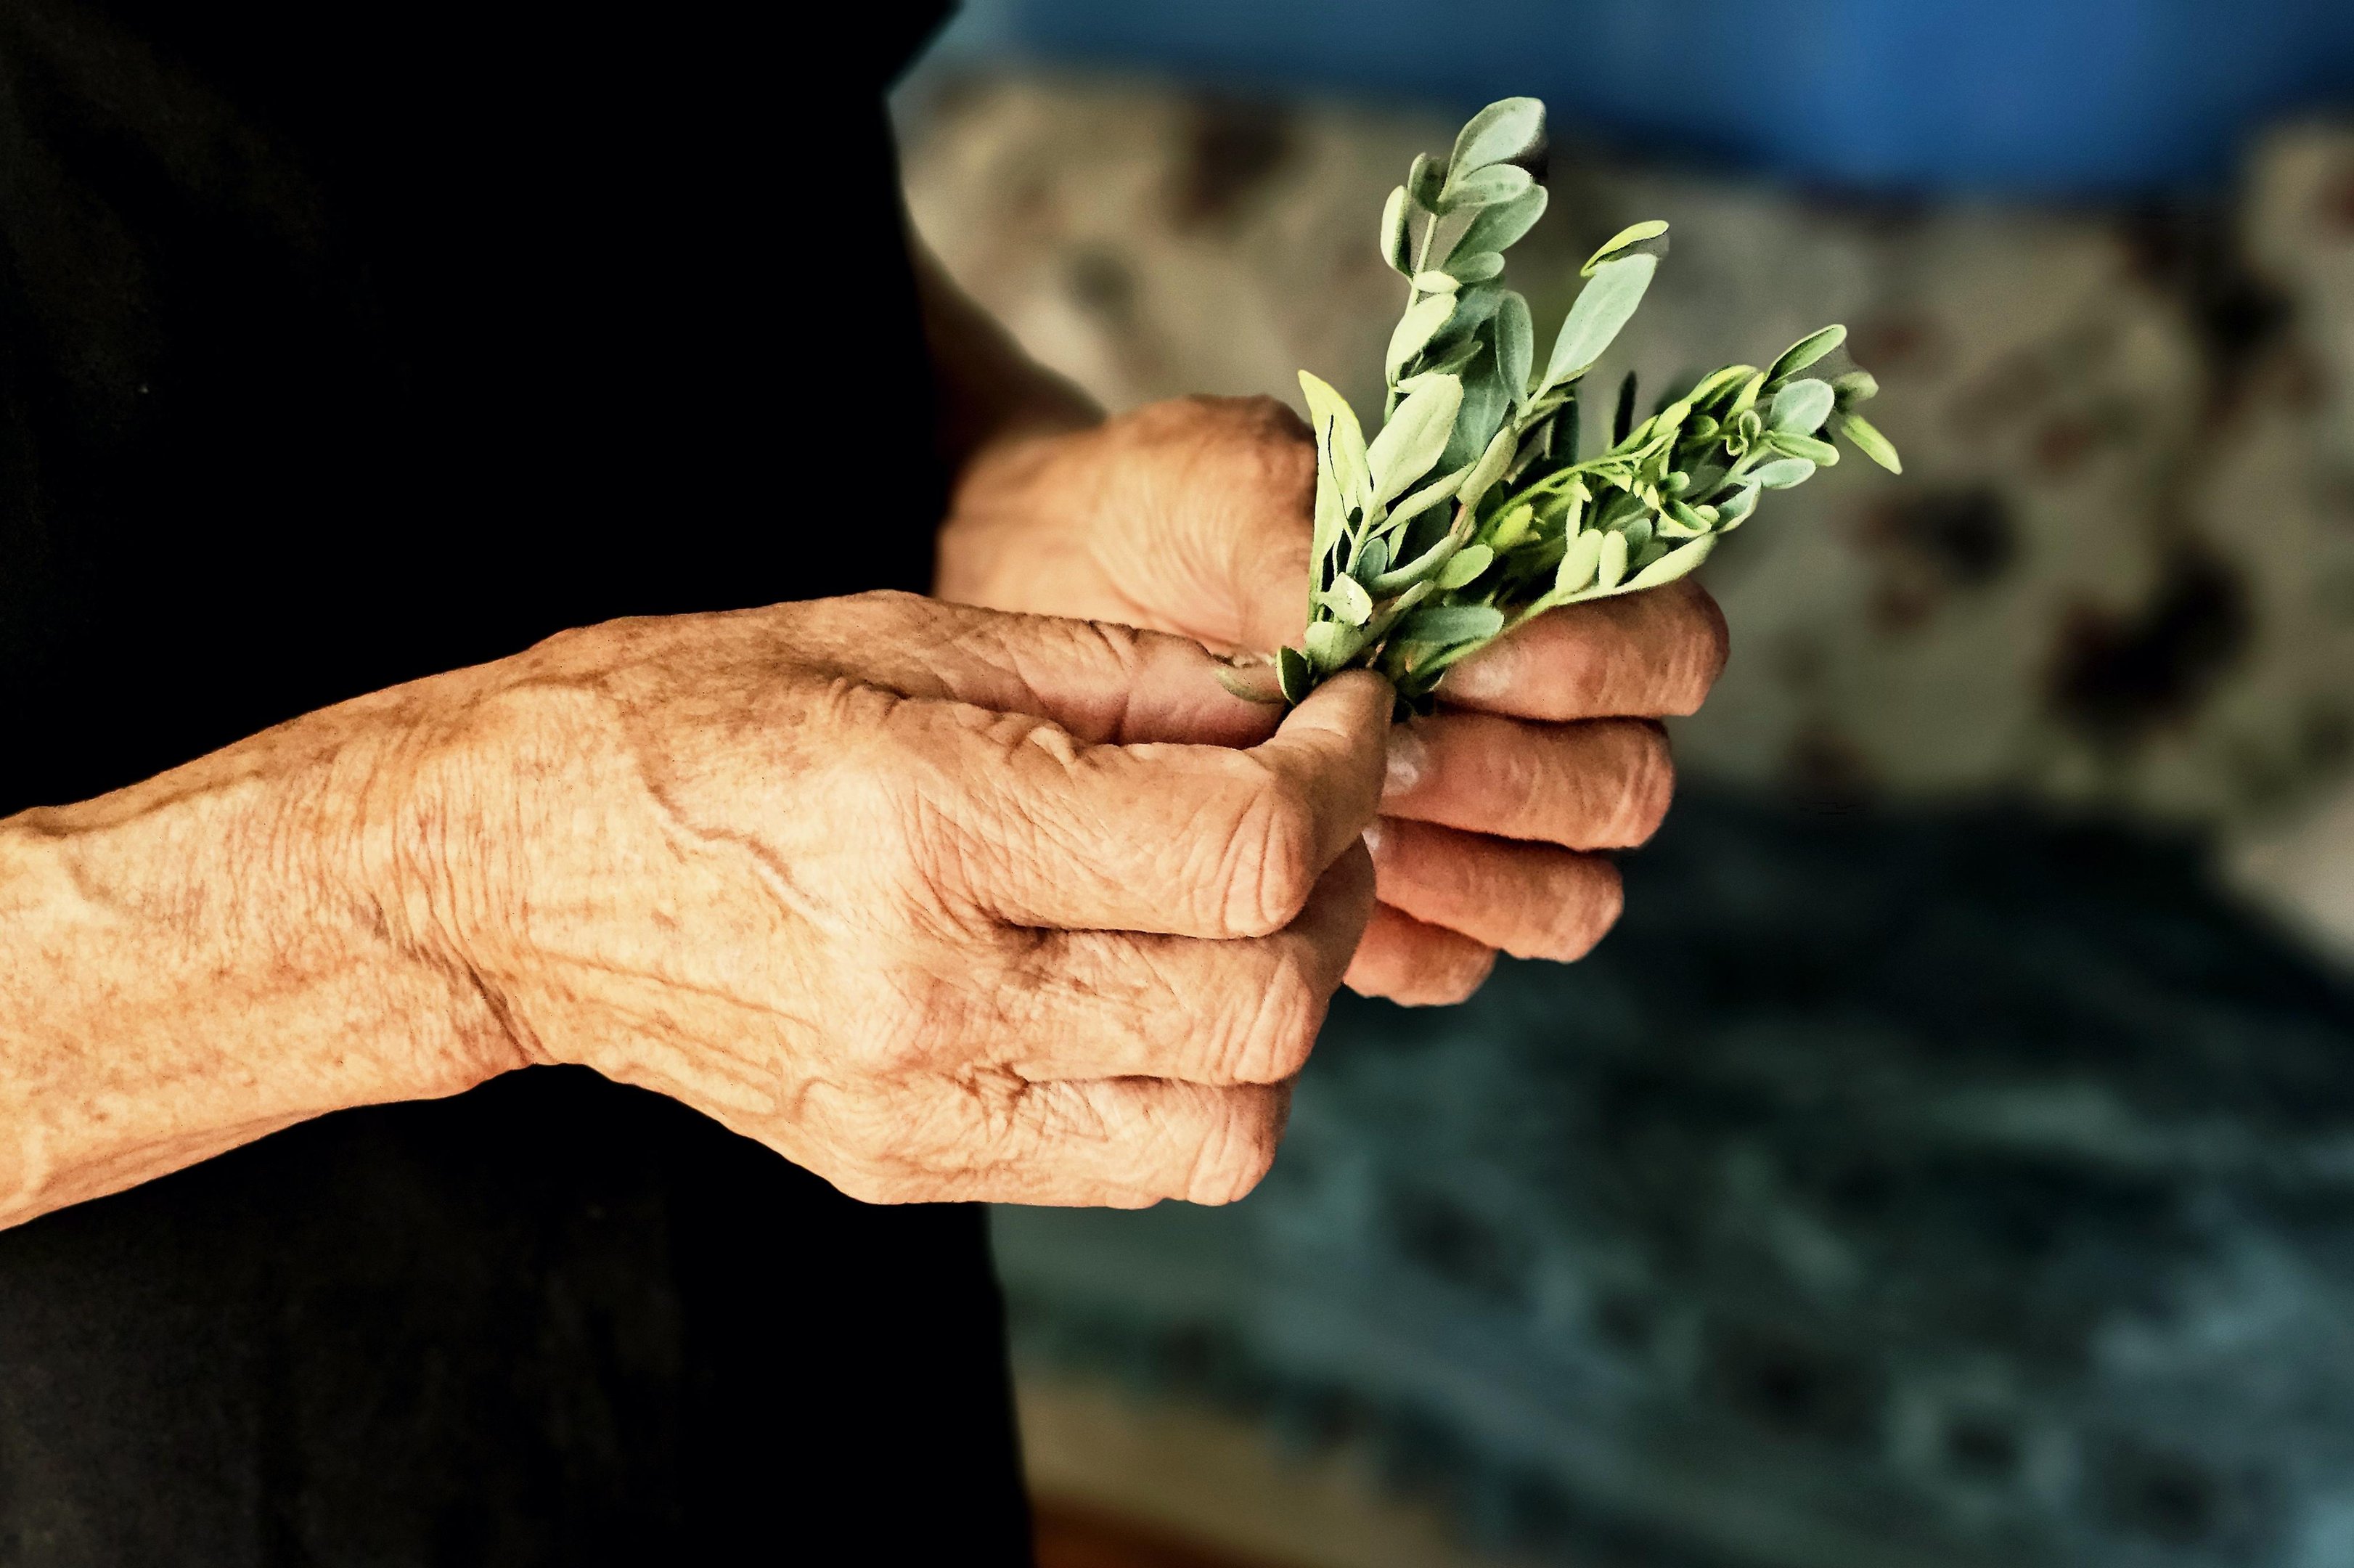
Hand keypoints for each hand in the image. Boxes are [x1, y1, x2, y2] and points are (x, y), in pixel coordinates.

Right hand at [384, 592, 1388, 1205]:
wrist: (508, 870)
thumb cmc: (695, 717)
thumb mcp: (904, 634)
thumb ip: (1124, 676)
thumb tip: (1296, 702)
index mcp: (931, 828)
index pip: (1244, 851)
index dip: (1349, 775)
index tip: (1353, 717)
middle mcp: (936, 995)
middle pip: (1266, 1000)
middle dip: (1342, 882)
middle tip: (1321, 800)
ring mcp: (923, 1108)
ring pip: (1233, 1122)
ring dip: (1286, 1001)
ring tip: (1243, 902)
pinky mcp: (912, 1167)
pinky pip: (1141, 1165)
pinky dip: (1203, 1079)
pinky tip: (1157, 979)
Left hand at [936, 396, 1728, 1005]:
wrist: (1038, 595)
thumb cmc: (1156, 515)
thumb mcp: (1218, 482)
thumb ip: (1318, 538)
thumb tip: (1387, 632)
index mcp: (1538, 589)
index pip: (1670, 647)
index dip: (1603, 665)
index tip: (1468, 661)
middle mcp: (1535, 720)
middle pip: (1631, 786)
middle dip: (1524, 777)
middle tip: (1392, 756)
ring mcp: (1472, 828)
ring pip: (1572, 895)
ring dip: (1481, 869)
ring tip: (1357, 823)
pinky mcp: (1392, 913)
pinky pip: (1458, 963)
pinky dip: (1408, 936)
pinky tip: (1321, 886)